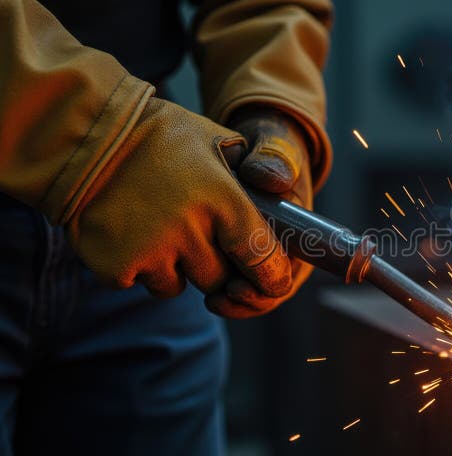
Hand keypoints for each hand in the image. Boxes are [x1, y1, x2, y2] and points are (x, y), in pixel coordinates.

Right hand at [67, 97, 292, 316]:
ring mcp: (150, 251)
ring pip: (179, 285)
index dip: (269, 277)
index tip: (268, 281)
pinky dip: (140, 266)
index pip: (261, 258)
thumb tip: (282, 200)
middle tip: (193, 233)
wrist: (85, 136)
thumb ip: (253, 174)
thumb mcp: (218, 140)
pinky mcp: (115, 267)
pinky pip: (142, 283)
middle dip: (212, 264)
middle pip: (218, 279)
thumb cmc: (160, 137)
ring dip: (175, 267)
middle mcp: (189, 231)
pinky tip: (131, 232)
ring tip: (158, 226)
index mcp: (223, 200)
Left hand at [219, 105, 315, 313]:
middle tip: (222, 297)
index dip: (272, 287)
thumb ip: (275, 157)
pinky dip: (218, 291)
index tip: (243, 286)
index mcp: (302, 228)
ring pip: (250, 291)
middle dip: (249, 301)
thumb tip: (271, 178)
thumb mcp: (274, 146)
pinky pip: (231, 283)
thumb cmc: (267, 149)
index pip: (293, 270)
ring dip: (232, 301)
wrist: (249, 149)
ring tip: (211, 299)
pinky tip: (197, 287)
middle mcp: (283, 247)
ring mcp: (258, 253)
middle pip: (272, 290)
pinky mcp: (234, 254)